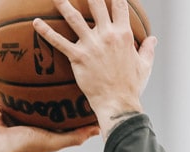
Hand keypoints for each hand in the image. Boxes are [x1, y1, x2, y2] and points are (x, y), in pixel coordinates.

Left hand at [32, 0, 157, 136]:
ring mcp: (91, 45)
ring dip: (64, 4)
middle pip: (96, 4)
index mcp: (124, 34)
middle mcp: (107, 35)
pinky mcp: (78, 57)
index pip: (120, 5)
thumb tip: (153, 39)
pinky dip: (46, 32)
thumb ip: (148, 49)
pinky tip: (36, 23)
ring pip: (74, 19)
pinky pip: (59, 42)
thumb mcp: (145, 65)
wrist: (118, 103)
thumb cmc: (132, 86)